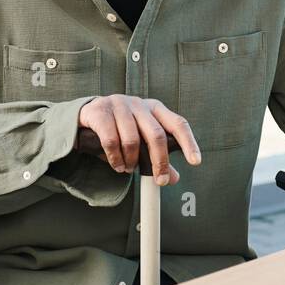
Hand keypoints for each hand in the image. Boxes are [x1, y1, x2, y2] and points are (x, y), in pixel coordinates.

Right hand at [78, 96, 201, 185]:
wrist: (89, 114)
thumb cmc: (121, 127)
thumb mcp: (142, 138)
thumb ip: (158, 156)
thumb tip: (173, 178)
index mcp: (155, 108)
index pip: (178, 124)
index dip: (189, 142)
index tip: (195, 161)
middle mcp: (139, 104)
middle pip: (157, 135)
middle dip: (160, 161)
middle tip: (160, 180)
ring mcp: (119, 105)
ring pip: (132, 140)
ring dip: (132, 161)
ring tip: (129, 169)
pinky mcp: (101, 112)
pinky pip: (111, 140)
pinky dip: (115, 158)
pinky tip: (117, 165)